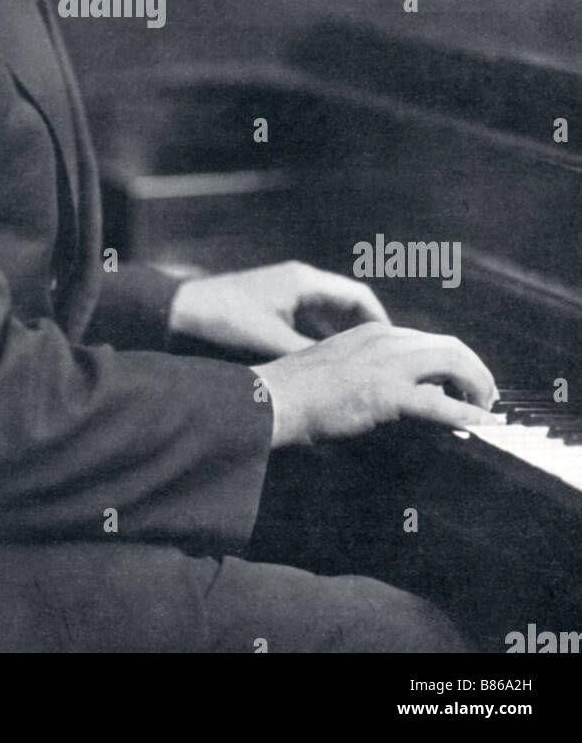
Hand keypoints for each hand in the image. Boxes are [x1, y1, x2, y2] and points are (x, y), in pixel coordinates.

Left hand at [168, 259, 389, 357]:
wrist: (181, 311)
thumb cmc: (226, 321)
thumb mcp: (273, 342)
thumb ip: (310, 356)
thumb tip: (345, 376)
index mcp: (304, 281)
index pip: (358, 296)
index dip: (380, 322)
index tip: (395, 348)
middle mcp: (298, 280)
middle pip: (346, 302)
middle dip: (365, 330)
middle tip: (383, 359)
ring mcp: (284, 289)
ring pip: (326, 311)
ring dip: (342, 334)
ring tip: (360, 365)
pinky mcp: (270, 302)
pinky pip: (307, 317)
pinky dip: (320, 335)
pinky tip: (323, 361)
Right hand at [253, 321, 502, 448]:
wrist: (270, 400)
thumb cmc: (295, 392)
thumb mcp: (337, 367)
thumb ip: (369, 372)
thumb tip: (398, 394)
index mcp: (372, 332)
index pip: (429, 339)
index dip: (455, 362)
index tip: (464, 385)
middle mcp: (384, 339)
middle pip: (450, 345)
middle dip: (476, 371)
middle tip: (485, 399)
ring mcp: (386, 364)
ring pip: (453, 362)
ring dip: (477, 387)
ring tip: (484, 410)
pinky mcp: (386, 393)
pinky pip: (440, 403)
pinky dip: (467, 413)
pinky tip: (481, 424)